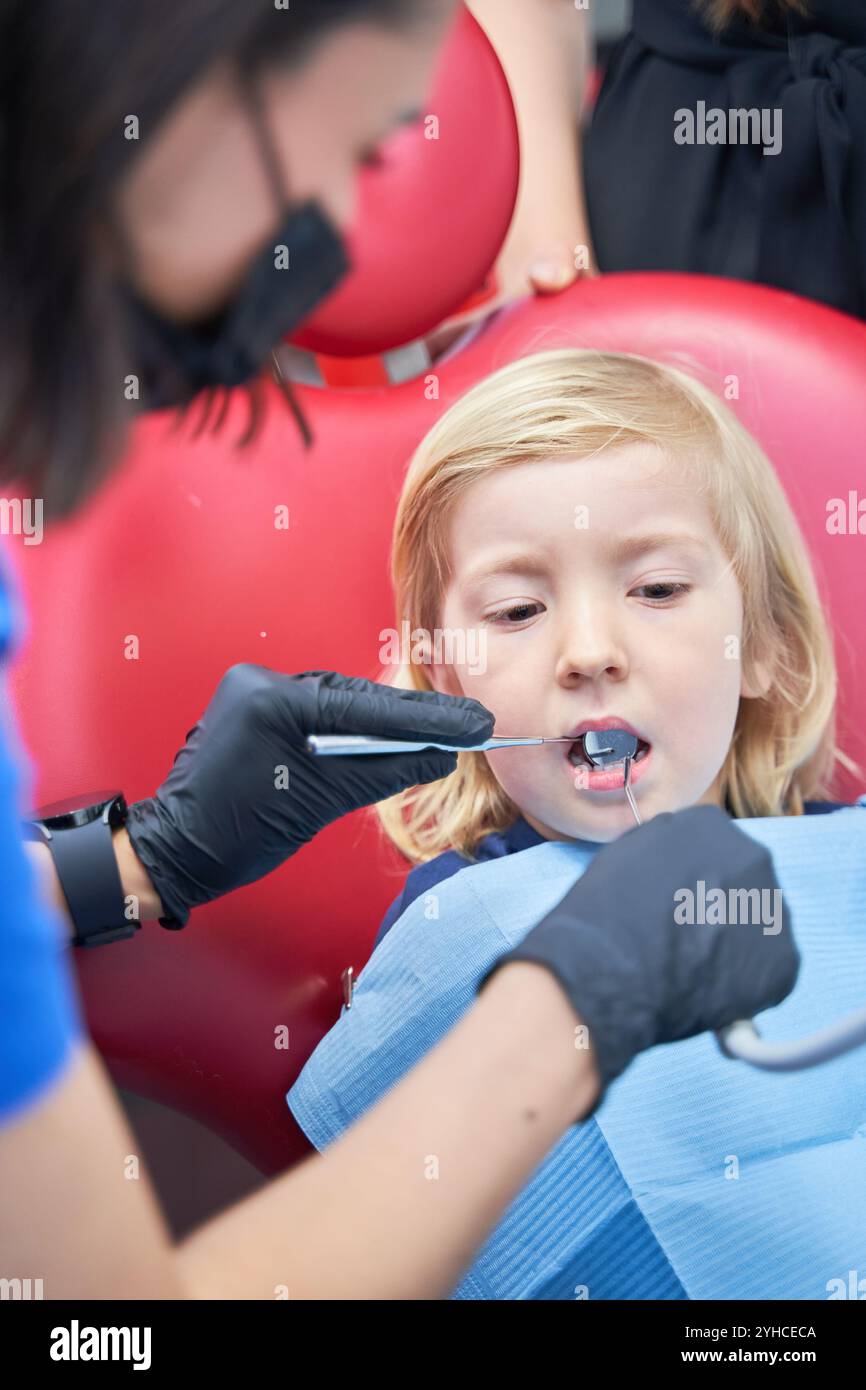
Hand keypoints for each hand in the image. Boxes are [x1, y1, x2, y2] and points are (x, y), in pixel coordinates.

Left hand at [126, 665, 492, 926]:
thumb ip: (381, 773)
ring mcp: (255, 693)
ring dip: (386, 724)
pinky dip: (353, 732)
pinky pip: (318, 715)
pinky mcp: (254, 708)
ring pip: (340, 706)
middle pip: (356, 700)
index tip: (472, 723)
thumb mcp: (318, 803)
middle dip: (413, 719)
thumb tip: (438, 759)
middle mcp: (262, 684)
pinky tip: (392, 740)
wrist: (177, 852)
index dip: (426, 720)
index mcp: (273, 701)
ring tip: (444, 734)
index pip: (366, 708)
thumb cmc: (235, 833)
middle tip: (471, 726)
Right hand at [481, 806, 799, 1099]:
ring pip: (757, 930)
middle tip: (685, 940)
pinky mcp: (784, 962)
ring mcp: (774, 910)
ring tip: (691, 970)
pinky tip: (706, 992)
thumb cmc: (605, 911)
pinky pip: (766, 974)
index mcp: (712, 826)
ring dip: (733, 948)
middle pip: (743, 886)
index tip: (677, 906)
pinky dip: (743, 987)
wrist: (611, 968)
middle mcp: (754, 858)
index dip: (694, 884)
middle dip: (720, 911)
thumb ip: (664, 850)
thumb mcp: (627, 853)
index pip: (714, 851)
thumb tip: (679, 865)